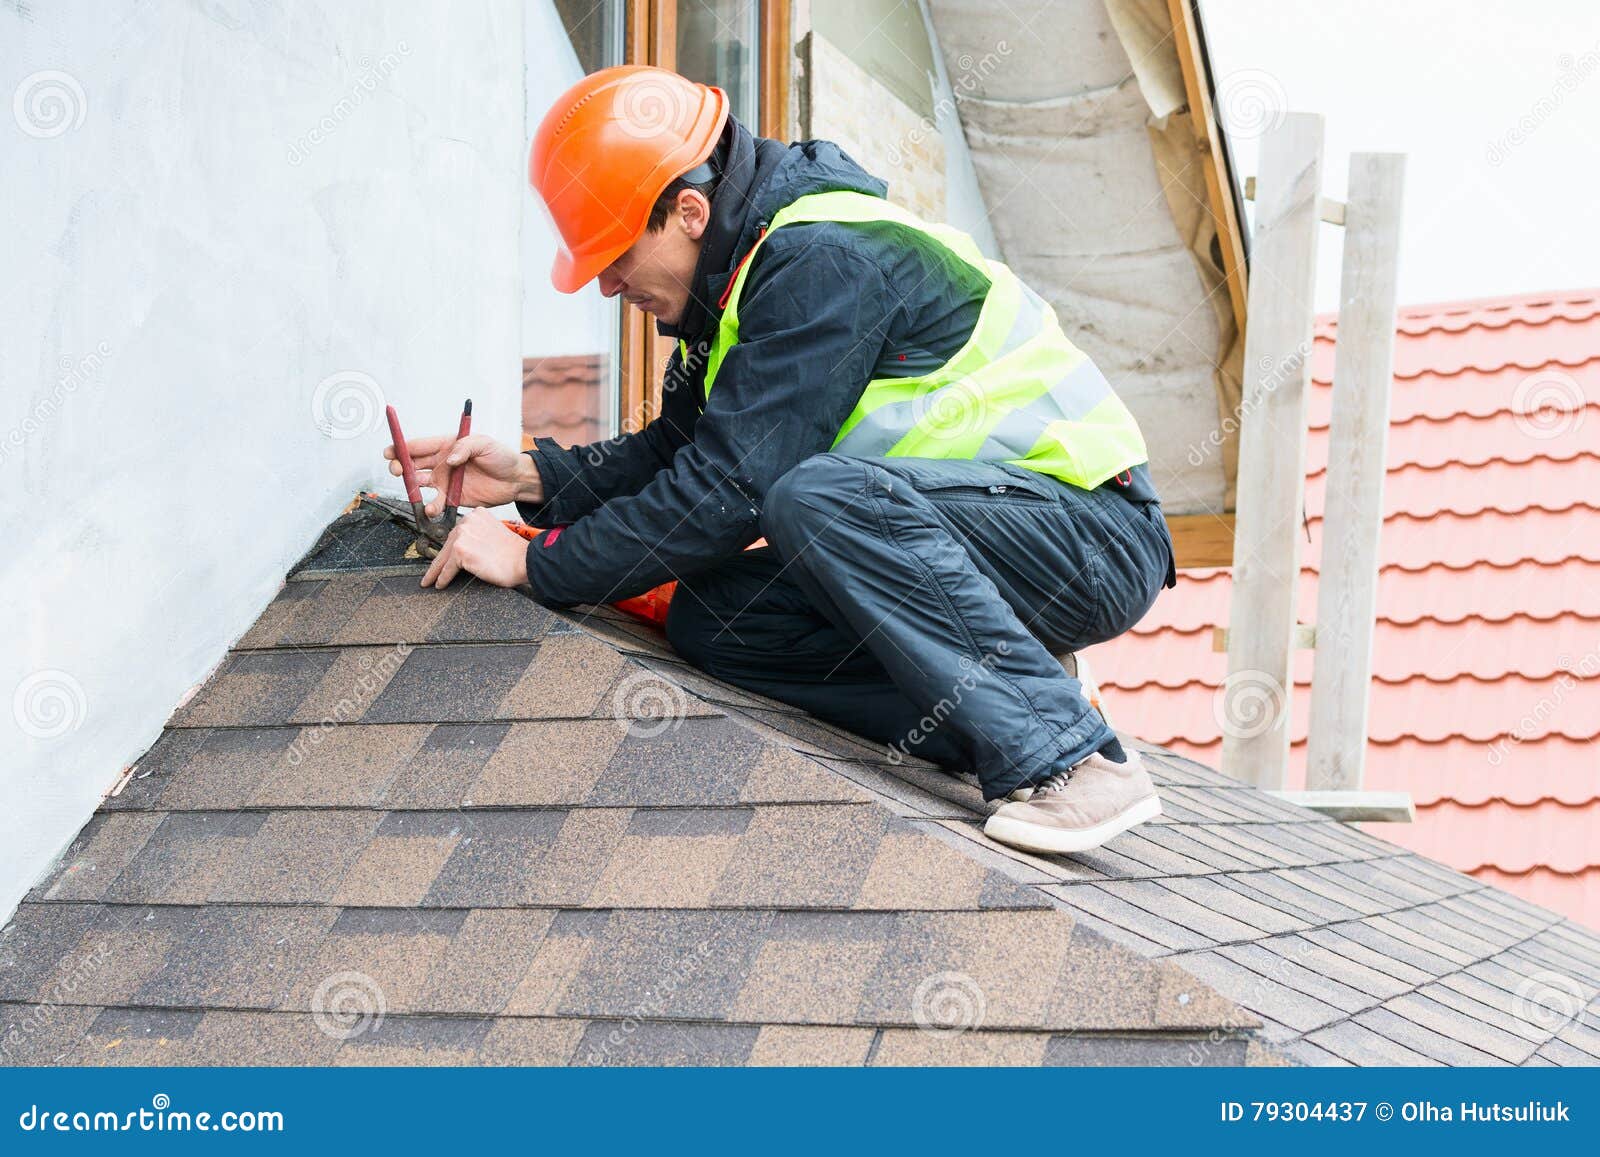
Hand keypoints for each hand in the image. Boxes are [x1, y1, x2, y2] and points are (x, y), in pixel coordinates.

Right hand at [383, 434, 543, 516]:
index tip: (390, 452)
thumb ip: (465, 447)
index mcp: (446, 445)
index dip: (401, 447)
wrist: (515, 480)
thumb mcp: (484, 443)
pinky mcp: (451, 497)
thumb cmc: (501, 456)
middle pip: (412, 464)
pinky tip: (431, 508)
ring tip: (414, 490)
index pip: (418, 445)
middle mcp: (441, 463)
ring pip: (419, 484)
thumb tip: (450, 459)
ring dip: (411, 487)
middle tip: (398, 470)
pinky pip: (434, 502)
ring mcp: (444, 481)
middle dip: (400, 466)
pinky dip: (430, 506)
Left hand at [421, 507, 530, 589]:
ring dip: (436, 572)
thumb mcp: (494, 534)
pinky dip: (442, 579)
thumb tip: (467, 551)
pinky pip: (447, 569)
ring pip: (444, 557)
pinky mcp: (461, 551)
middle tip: (431, 573)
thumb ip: (479, 536)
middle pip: (447, 545)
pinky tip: (440, 584)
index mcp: (476, 516)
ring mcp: (463, 535)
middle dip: (439, 560)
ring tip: (430, 581)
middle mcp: (467, 521)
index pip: (457, 534)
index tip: (444, 557)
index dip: (449, 548)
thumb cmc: (515, 553)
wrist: (524, 560)